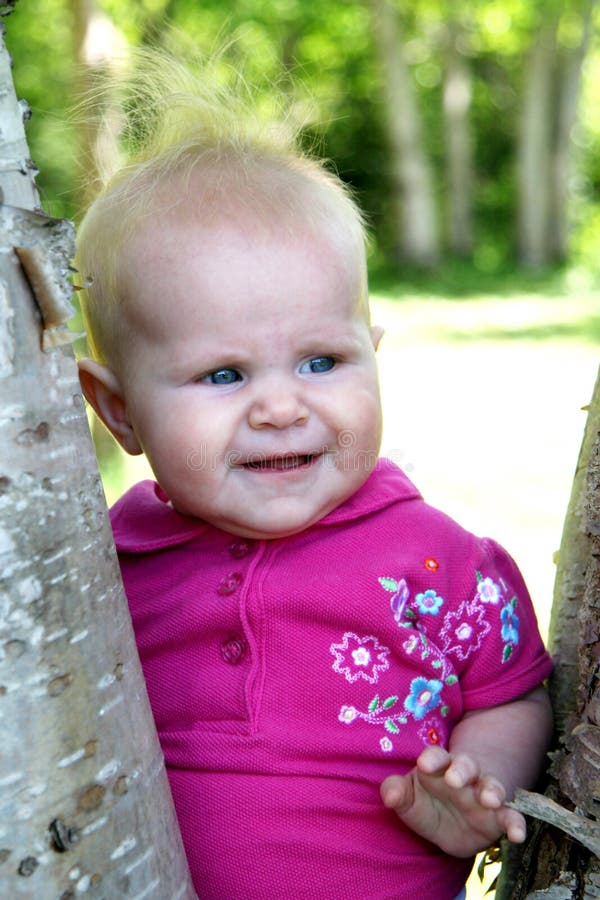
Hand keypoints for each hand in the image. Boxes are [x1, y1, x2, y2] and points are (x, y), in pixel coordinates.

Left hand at [380, 745, 526, 857]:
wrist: (450, 822)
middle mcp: (464, 776)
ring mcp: (483, 795)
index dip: (431, 758)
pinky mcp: (498, 817)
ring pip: (491, 786)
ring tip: (490, 799)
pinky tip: (518, 834)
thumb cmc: (426, 802)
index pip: (436, 756)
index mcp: (439, 766)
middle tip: (454, 779)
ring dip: (492, 791)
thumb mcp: (407, 799)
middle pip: (466, 765)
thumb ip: (396, 792)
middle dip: (461, 770)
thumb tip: (390, 793)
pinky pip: (512, 816)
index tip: (424, 764)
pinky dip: (517, 823)